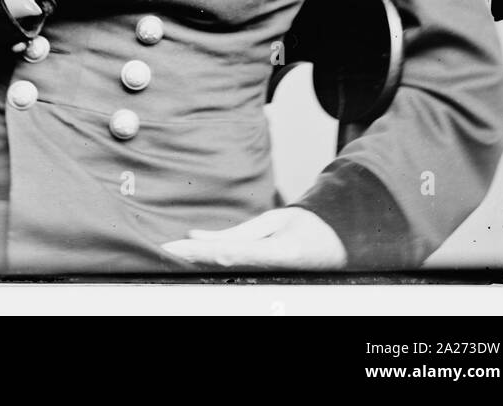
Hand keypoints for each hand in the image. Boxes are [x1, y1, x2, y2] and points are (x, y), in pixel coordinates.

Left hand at [162, 207, 347, 269]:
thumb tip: (199, 236)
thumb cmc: (309, 228)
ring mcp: (269, 279)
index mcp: (278, 253)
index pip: (229, 253)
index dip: (199, 252)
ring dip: (199, 263)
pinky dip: (211, 265)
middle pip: (222, 266)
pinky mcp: (265, 280)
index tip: (174, 247)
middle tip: (164, 251)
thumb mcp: (276, 221)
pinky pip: (234, 272)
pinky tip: (194, 258)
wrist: (337, 244)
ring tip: (172, 253)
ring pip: (225, 273)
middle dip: (192, 259)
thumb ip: (238, 233)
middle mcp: (271, 272)